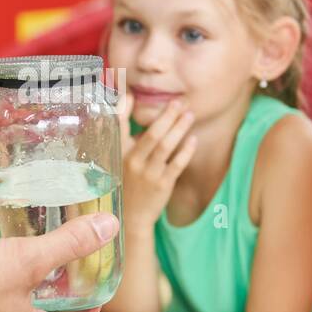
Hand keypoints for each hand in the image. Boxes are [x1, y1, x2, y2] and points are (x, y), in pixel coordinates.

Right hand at [118, 94, 196, 228]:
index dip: (123, 110)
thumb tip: (128, 100)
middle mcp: (131, 162)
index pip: (118, 127)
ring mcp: (147, 174)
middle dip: (167, 116)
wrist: (131, 216)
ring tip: (190, 115)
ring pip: (165, 147)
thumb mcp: (118, 157)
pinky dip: (186, 150)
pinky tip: (193, 139)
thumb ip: (125, 132)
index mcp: (118, 153)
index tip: (132, 94)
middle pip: (151, 135)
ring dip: (179, 129)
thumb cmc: (126, 180)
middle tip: (179, 102)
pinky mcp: (162, 185)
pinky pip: (177, 164)